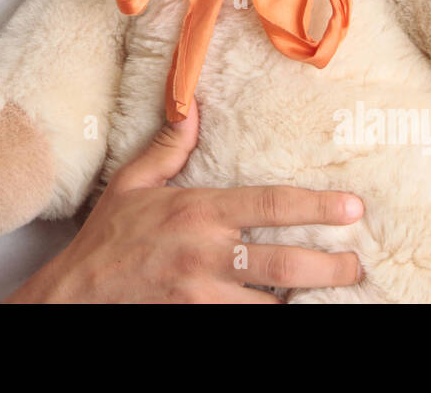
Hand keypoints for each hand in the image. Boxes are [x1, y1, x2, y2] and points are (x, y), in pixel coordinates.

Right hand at [3, 101, 364, 302]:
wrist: (74, 295)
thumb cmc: (106, 240)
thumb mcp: (132, 184)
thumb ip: (168, 148)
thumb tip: (191, 105)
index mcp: (197, 212)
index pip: (269, 205)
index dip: (317, 207)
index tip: (352, 208)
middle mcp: (205, 254)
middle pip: (284, 262)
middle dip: (329, 266)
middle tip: (356, 264)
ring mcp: (202, 295)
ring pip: (272, 303)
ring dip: (306, 301)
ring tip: (334, 297)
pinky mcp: (196, 323)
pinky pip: (247, 324)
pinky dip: (272, 319)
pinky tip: (291, 313)